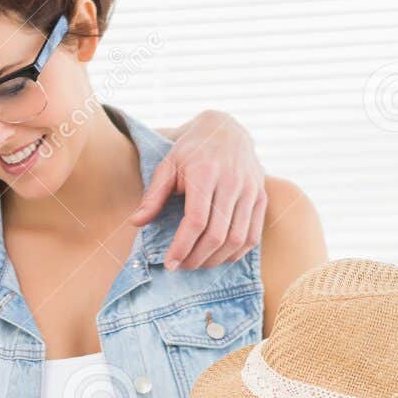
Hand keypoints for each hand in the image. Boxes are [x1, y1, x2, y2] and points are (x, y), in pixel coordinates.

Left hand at [131, 110, 265, 271]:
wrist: (226, 130)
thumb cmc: (191, 151)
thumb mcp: (167, 165)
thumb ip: (153, 195)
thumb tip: (136, 222)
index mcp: (205, 173)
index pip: (196, 220)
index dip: (182, 246)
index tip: (170, 263)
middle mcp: (232, 181)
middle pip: (217, 234)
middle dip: (197, 258)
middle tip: (180, 267)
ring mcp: (250, 190)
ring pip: (237, 239)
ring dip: (215, 260)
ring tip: (197, 264)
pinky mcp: (261, 197)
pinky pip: (253, 235)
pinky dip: (236, 253)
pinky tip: (218, 258)